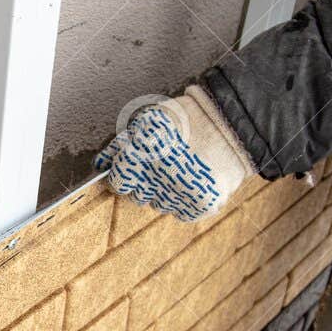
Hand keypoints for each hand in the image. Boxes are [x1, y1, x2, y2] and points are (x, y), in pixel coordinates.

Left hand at [95, 86, 255, 220]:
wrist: (231, 125)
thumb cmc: (187, 118)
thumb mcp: (148, 121)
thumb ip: (121, 145)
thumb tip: (101, 163)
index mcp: (138, 159)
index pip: (118, 182)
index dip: (124, 175)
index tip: (131, 170)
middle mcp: (155, 182)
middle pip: (138, 197)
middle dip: (145, 183)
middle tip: (162, 165)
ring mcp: (178, 197)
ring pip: (160, 205)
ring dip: (165, 192)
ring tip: (182, 170)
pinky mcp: (198, 206)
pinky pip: (182, 212)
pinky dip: (185, 200)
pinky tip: (194, 180)